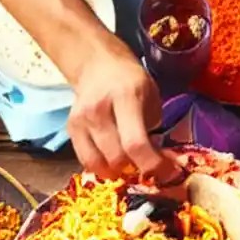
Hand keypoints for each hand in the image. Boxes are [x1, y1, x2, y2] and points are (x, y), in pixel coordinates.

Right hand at [67, 47, 176, 180]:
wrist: (98, 65)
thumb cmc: (131, 83)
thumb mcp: (152, 100)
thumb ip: (155, 132)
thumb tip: (164, 166)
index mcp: (125, 97)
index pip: (135, 144)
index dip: (153, 165)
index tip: (168, 174)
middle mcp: (99, 109)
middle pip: (117, 157)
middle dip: (137, 169)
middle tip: (149, 166)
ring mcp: (81, 119)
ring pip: (100, 164)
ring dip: (119, 171)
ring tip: (130, 163)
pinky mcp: (71, 128)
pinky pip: (86, 161)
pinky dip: (102, 168)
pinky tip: (113, 162)